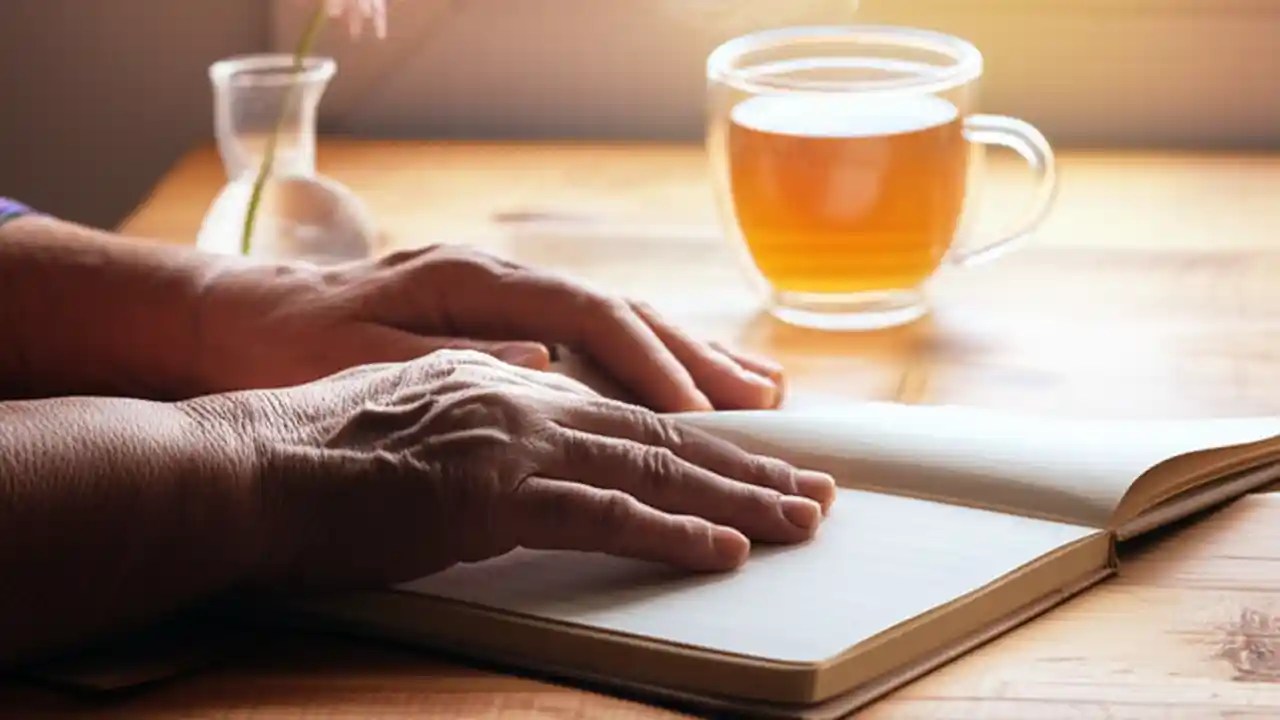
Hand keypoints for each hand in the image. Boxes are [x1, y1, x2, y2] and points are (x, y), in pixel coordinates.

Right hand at [186, 351, 833, 588]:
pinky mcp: (492, 496)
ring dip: (737, 498)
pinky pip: (604, 514)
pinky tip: (724, 550)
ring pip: (652, 467)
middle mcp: (526, 397)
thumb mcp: (413, 408)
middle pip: (661, 433)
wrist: (249, 465)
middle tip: (815, 492)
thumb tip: (528, 408)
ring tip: (799, 522)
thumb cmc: (317, 450)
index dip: (702, 436)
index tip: (757, 458)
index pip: (628, 408)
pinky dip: (672, 533)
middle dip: (749, 465)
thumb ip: (481, 403)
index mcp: (509, 378)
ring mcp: (513, 443)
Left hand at [193, 245, 782, 411]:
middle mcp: (503, 282)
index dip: (648, 365)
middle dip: (698, 362)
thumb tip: (542, 363)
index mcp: (471, 283)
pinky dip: (650, 365)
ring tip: (761, 392)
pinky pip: (596, 342)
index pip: (585, 318)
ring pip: (621, 325)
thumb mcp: (357, 357)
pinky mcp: (507, 325)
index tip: (695, 415)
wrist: (240, 320)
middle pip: (623, 316)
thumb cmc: (292, 345)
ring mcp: (510, 300)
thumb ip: (449, 358)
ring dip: (692, 359)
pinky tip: (690, 387)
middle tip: (767, 408)